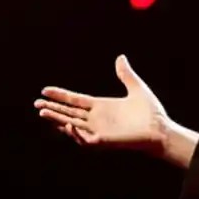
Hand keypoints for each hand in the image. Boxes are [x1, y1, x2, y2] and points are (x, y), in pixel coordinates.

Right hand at [35, 55, 170, 155]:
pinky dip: (76, 134)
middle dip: (52, 109)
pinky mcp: (105, 141)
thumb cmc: (151, 112)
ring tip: (43, 113)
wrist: (161, 129)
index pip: (75, 100)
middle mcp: (97, 119)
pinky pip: (85, 139)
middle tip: (36, 104)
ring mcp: (99, 130)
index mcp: (101, 106)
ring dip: (57, 120)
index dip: (60, 95)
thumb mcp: (137, 88)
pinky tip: (68, 124)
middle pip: (68, 113)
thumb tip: (120, 57)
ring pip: (72, 125)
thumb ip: (126, 74)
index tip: (44, 90)